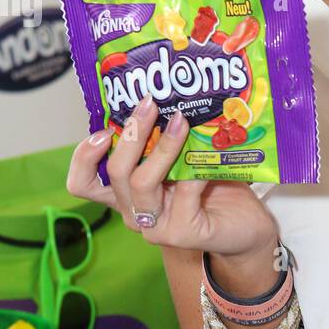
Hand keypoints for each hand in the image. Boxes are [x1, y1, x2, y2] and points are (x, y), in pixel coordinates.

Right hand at [66, 94, 279, 257]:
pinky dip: (195, 169)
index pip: (83, 183)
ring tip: (182, 121)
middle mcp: (135, 212)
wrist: (246, 226)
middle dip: (132, 133)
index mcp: (126, 194)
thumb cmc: (212, 189)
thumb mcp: (182, 160)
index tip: (105, 129)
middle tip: (150, 104)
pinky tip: (210, 155)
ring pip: (143, 182)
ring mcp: (156, 227)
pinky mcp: (182, 233)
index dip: (83, 156)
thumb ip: (164, 140)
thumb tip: (166, 96)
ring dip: (163, 146)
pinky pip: (183, 192)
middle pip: (114, 173)